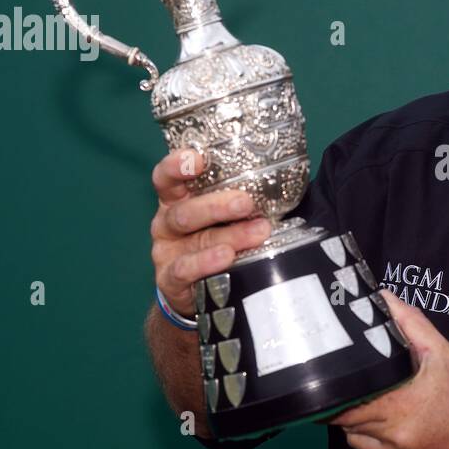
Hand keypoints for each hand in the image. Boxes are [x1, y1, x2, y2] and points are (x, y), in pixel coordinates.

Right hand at [149, 149, 271, 316]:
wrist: (195, 288)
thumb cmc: (214, 239)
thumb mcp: (221, 217)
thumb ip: (238, 199)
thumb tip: (283, 182)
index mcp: (176, 200)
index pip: (167, 178)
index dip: (178, 166)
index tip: (200, 159)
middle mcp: (167, 223)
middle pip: (184, 210)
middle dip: (216, 205)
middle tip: (246, 203)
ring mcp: (165, 252)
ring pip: (194, 239)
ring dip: (228, 235)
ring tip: (256, 232)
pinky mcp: (169, 279)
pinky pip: (186, 269)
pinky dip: (207, 262)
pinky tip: (227, 257)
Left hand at [327, 290, 448, 448]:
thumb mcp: (442, 352)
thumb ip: (410, 322)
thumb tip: (383, 298)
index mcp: (402, 406)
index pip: (346, 406)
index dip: (335, 393)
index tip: (331, 380)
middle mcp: (397, 437)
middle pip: (346, 423)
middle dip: (345, 405)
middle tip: (353, 387)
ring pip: (356, 441)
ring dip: (356, 424)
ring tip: (372, 404)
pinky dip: (374, 440)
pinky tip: (390, 423)